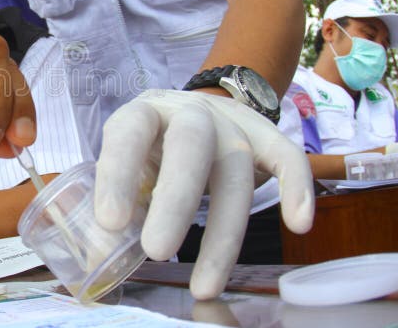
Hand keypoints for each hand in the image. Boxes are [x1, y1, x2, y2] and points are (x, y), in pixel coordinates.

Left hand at [94, 89, 313, 299]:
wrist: (193, 111)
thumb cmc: (152, 147)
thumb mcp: (130, 164)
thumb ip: (118, 204)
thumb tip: (99, 258)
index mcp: (144, 113)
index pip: (128, 134)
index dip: (117, 175)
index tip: (110, 223)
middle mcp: (189, 112)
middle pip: (190, 146)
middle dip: (175, 201)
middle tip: (156, 251)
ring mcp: (232, 121)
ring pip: (236, 169)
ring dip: (223, 232)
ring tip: (205, 286)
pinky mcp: (265, 135)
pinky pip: (287, 156)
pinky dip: (296, 188)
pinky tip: (298, 225)